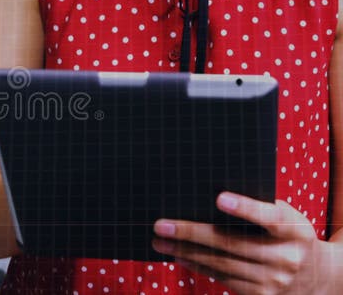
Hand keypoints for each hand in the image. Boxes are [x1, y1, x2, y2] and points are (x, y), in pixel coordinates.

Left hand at [152, 192, 330, 294]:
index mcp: (294, 231)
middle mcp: (285, 257)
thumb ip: (259, 209)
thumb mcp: (287, 220)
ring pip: (221, 263)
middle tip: (161, 225)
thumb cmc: (289, 237)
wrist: (316, 278)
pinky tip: (178, 255)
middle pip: (232, 243)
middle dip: (192, 234)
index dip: (245, 208)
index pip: (270, 217)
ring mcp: (273, 280)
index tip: (219, 197)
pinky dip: (197, 265)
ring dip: (185, 251)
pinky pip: (222, 278)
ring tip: (160, 241)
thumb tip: (208, 198)